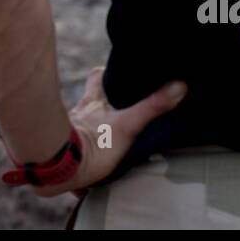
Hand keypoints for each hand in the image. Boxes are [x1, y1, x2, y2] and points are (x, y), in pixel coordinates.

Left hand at [25, 68, 187, 198]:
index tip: (111, 72)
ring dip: (87, 132)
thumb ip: (152, 107)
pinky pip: (69, 153)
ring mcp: (68, 132)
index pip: (96, 77)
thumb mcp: (127, 124)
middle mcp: (78, 113)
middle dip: (97, 106)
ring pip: (78, 126)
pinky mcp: (61, 154)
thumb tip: (179, 86)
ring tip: (101, 143)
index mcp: (92, 102)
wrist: (59, 167)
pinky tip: (84, 168)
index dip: (103, 73)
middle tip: (111, 111)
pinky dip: (76, 158)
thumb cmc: (94, 143)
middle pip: (87, 102)